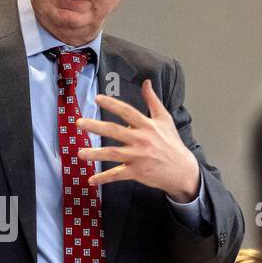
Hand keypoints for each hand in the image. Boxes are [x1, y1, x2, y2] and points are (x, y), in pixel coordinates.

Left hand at [75, 79, 199, 200]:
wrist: (182, 170)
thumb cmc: (172, 143)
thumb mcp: (165, 119)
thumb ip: (153, 100)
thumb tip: (146, 82)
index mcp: (147, 125)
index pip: (127, 111)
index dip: (112, 104)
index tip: (97, 98)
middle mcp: (141, 140)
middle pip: (115, 131)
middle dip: (96, 127)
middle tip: (79, 123)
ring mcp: (138, 157)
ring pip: (113, 154)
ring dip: (95, 154)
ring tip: (80, 153)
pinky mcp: (137, 172)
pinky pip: (117, 175)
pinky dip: (103, 178)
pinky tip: (91, 180)